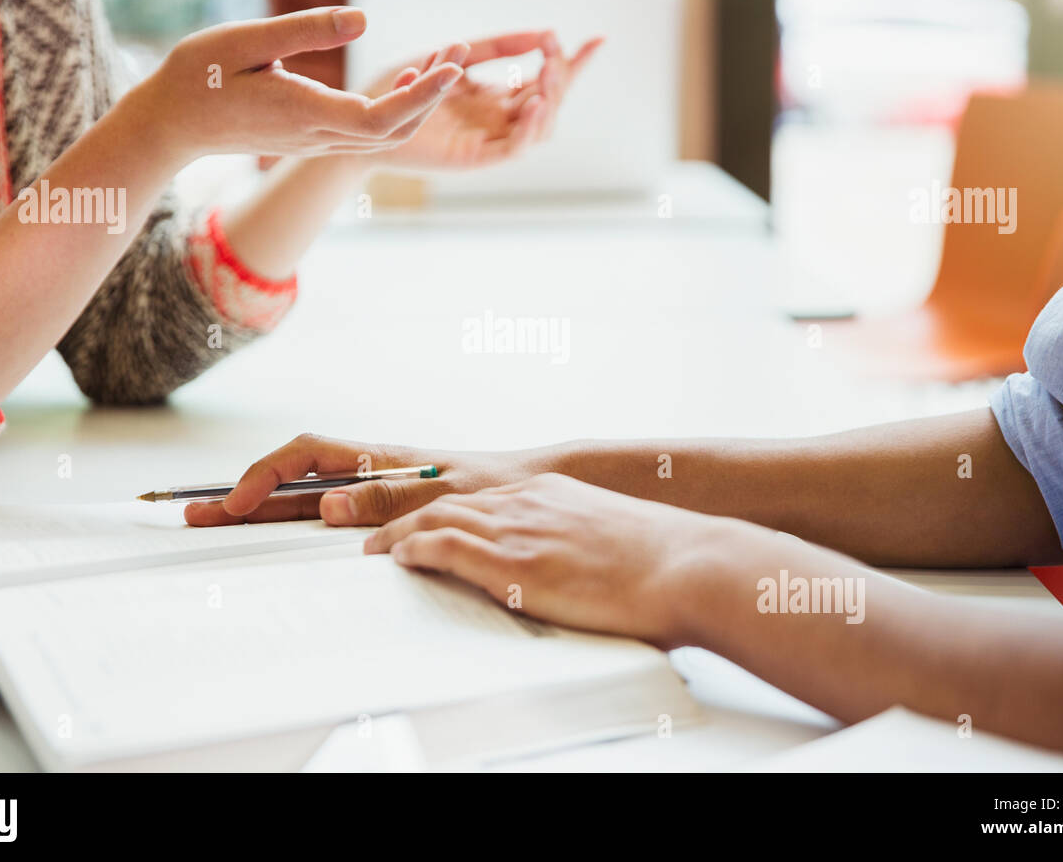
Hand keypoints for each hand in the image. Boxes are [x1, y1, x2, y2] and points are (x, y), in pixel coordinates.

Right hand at [135, 6, 462, 163]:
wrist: (171, 124)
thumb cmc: (200, 75)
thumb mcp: (247, 40)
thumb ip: (306, 29)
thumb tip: (364, 20)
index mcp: (305, 114)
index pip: (382, 118)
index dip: (423, 97)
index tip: (452, 67)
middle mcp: (318, 136)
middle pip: (395, 131)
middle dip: (434, 97)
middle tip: (460, 53)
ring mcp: (316, 142)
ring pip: (386, 136)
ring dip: (420, 104)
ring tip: (443, 62)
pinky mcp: (313, 138)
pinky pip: (369, 133)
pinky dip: (398, 109)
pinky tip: (408, 77)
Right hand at [183, 433, 549, 527]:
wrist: (527, 490)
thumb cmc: (491, 487)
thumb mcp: (440, 495)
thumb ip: (383, 500)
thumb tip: (326, 506)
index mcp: (376, 459)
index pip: (304, 456)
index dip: (265, 476)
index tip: (239, 502)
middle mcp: (367, 471)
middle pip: (291, 479)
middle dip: (242, 494)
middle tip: (193, 513)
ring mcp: (372, 489)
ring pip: (303, 496)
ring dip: (261, 508)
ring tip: (215, 521)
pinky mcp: (382, 508)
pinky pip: (327, 512)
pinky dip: (294, 520)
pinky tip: (275, 532)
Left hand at [365, 473, 731, 647]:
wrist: (686, 564)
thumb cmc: (664, 561)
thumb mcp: (612, 538)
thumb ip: (582, 544)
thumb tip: (580, 569)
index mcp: (552, 493)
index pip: (481, 497)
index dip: (444, 509)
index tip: (423, 521)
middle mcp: (529, 502)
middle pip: (448, 500)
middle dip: (407, 513)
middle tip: (378, 532)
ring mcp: (520, 529)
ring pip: (437, 517)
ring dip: (399, 532)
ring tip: (376, 549)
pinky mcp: (516, 561)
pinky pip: (447, 547)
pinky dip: (415, 549)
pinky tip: (399, 557)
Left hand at [372, 31, 603, 169]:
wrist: (361, 117)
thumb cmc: (399, 86)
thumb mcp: (453, 54)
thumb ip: (497, 45)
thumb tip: (542, 32)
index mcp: (496, 97)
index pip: (546, 81)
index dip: (574, 64)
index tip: (599, 40)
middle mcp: (497, 120)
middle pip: (550, 103)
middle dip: (561, 76)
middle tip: (554, 49)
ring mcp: (488, 140)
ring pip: (540, 128)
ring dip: (551, 101)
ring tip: (549, 76)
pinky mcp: (474, 158)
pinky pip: (513, 149)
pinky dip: (529, 129)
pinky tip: (534, 103)